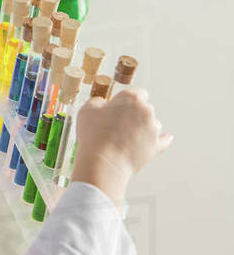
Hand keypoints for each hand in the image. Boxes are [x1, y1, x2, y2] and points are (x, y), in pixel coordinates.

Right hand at [72, 88, 172, 203]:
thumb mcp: (87, 110)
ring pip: (152, 124)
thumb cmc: (94, 135)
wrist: (103, 162)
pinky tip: (167, 138)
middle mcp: (146, 111)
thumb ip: (98, 102)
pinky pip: (163, 141)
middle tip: (117, 125)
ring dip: (142, 128)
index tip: (120, 107)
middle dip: (135, 115)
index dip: (128, 100)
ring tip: (125, 138)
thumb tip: (103, 104)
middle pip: (145, 108)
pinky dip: (163, 140)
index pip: (138, 92)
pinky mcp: (155, 147)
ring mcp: (153, 130)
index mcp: (132, 98)